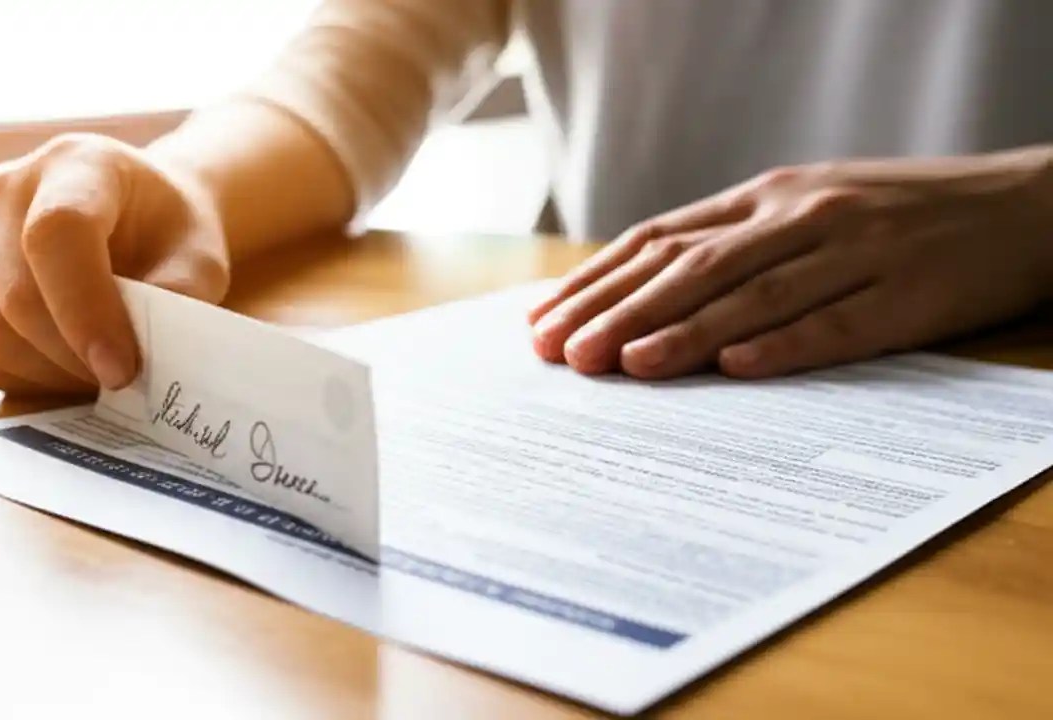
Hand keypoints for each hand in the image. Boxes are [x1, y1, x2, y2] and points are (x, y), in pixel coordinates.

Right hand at [0, 133, 229, 394]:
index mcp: (77, 164)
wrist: (143, 215)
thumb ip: (183, 296)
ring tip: (108, 372)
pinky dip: (34, 379)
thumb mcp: (201, 256)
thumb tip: (154, 356)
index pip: (56, 233)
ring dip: (56, 373)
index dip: (85, 308)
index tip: (122, 368)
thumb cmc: (173, 233)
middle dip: (77, 356)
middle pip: (20, 295)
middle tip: (130, 381)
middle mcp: (9, 191)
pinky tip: (78, 367)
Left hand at [529, 149, 1052, 378]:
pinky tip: (738, 368)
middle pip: (691, 267)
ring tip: (626, 366)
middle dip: (619, 312)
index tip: (545, 321)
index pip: (661, 240)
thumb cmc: (897, 217)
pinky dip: (786, 344)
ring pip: (753, 294)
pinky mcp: (909, 293)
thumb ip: (734, 246)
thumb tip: (643, 295)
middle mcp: (801, 217)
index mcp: (768, 199)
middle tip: (563, 355)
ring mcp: (856, 252)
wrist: (1024, 207)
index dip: (598, 282)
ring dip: (683, 332)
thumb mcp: (807, 211)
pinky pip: (840, 322)